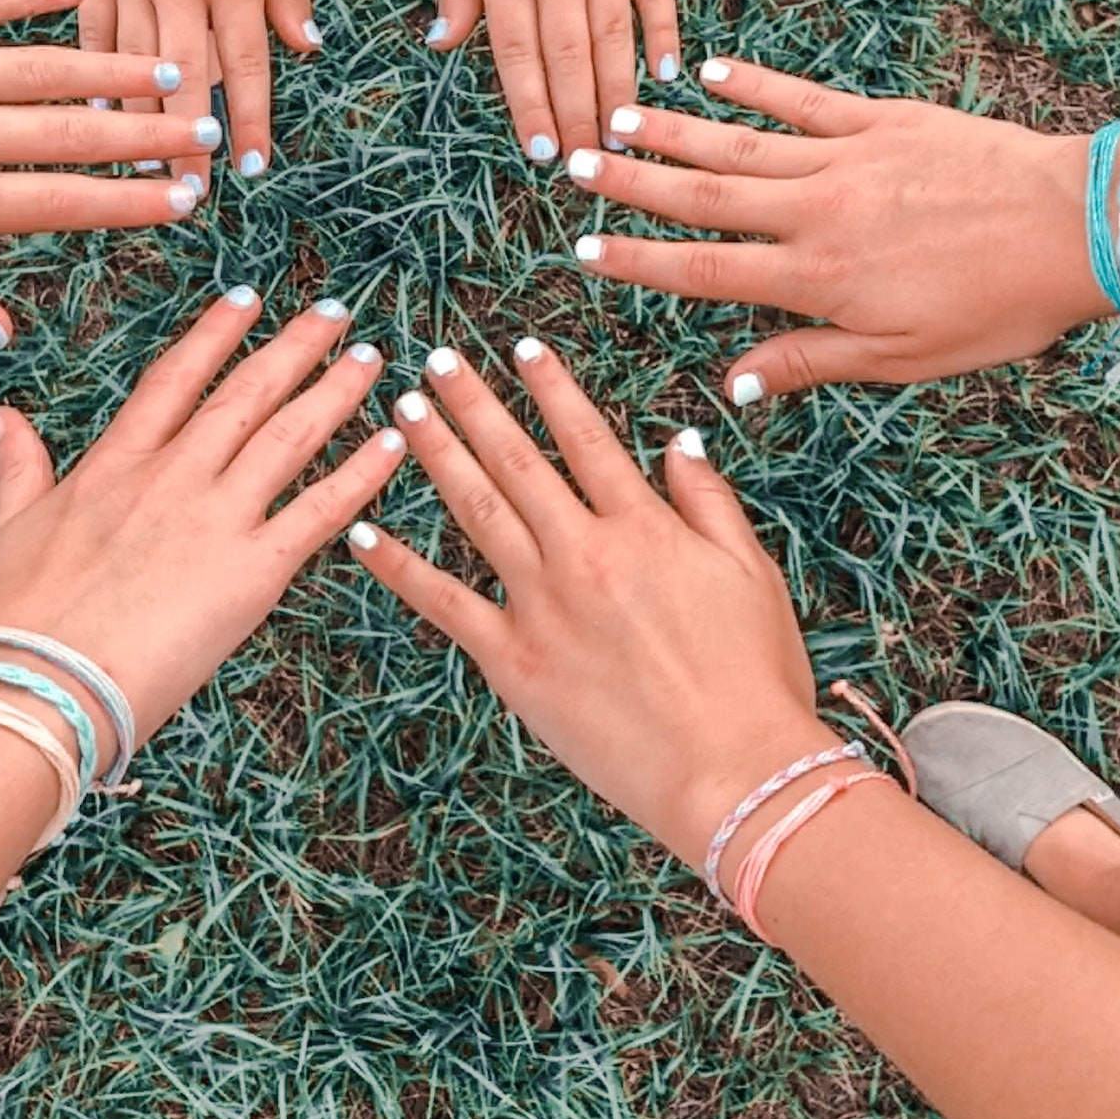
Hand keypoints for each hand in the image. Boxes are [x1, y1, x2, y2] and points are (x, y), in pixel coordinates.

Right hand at [0, 292, 403, 743]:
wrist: (39, 683)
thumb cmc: (16, 620)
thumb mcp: (11, 529)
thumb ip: (20, 467)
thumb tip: (3, 417)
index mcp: (115, 464)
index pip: (175, 378)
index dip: (215, 335)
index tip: (247, 299)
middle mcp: (173, 476)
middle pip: (245, 394)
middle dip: (294, 348)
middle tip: (334, 312)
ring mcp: (216, 518)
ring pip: (289, 437)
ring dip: (335, 393)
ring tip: (370, 360)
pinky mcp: (252, 571)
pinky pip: (320, 510)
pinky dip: (361, 475)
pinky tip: (392, 444)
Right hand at [76, 0, 318, 190]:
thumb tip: (308, 48)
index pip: (248, 64)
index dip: (252, 120)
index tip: (253, 166)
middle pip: (185, 80)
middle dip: (188, 142)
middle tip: (191, 195)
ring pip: (132, 64)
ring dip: (140, 121)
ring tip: (144, 168)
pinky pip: (92, 33)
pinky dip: (96, 75)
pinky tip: (103, 112)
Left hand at [349, 344, 827, 868]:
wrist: (732, 770)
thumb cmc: (755, 679)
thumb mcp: (752, 573)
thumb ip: (709, 501)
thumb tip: (679, 441)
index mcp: (644, 528)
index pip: (587, 436)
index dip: (551, 387)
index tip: (522, 347)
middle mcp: (585, 553)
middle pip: (517, 459)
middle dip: (473, 403)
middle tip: (437, 359)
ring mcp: (543, 605)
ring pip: (476, 511)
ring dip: (436, 455)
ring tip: (404, 411)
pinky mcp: (514, 661)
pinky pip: (444, 604)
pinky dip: (400, 567)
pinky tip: (364, 534)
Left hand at [432, 0, 678, 160]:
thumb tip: (443, 46)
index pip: (514, 54)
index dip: (529, 107)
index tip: (540, 152)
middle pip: (567, 57)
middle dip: (576, 119)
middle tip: (588, 165)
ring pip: (613, 36)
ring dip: (617, 93)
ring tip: (623, 138)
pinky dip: (663, 34)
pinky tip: (666, 76)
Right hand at [569, 57, 1112, 397]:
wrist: (1075, 225)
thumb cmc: (996, 305)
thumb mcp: (903, 359)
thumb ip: (811, 361)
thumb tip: (733, 383)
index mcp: (819, 277)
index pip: (706, 268)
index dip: (640, 261)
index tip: (586, 250)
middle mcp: (817, 211)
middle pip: (705, 196)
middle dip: (633, 184)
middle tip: (575, 165)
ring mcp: (848, 158)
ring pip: (740, 144)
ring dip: (674, 132)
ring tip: (618, 118)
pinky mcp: (883, 120)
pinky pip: (803, 100)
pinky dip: (753, 84)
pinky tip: (709, 71)